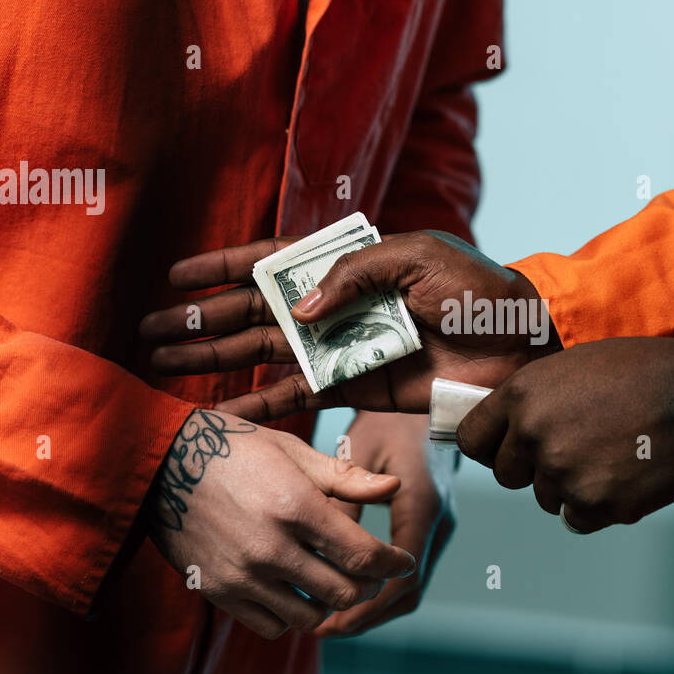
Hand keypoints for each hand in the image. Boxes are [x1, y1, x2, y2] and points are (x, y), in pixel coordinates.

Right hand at [138, 230, 558, 420]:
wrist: (521, 348)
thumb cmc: (478, 292)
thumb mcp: (420, 259)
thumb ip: (356, 274)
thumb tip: (298, 307)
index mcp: (351, 266)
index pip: (274, 264)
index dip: (224, 270)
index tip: (176, 279)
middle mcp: (337, 307)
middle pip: (256, 312)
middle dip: (203, 320)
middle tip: (151, 329)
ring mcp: (342, 350)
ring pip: (264, 354)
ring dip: (217, 360)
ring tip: (167, 363)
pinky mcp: (356, 389)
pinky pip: (299, 397)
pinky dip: (262, 406)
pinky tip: (224, 414)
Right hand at [147, 409, 417, 638]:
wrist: (158, 461)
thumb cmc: (234, 447)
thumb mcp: (291, 450)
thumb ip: (345, 478)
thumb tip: (394, 487)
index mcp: (296, 506)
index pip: (363, 556)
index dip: (393, 563)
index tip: (403, 561)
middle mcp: (271, 547)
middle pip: (344, 592)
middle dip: (366, 584)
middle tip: (369, 571)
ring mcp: (242, 574)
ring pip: (310, 617)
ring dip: (327, 602)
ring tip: (328, 579)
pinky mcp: (217, 591)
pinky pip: (270, 626)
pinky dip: (289, 615)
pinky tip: (291, 589)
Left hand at [315, 411, 453, 636]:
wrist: (425, 407)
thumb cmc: (388, 421)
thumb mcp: (360, 448)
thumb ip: (345, 496)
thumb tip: (320, 548)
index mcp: (422, 506)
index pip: (403, 573)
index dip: (369, 604)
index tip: (334, 620)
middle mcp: (436, 524)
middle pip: (408, 593)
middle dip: (367, 617)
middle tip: (324, 631)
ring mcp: (435, 530)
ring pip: (410, 590)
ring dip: (372, 611)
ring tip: (329, 623)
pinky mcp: (426, 530)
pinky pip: (407, 575)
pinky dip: (379, 594)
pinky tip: (345, 594)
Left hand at [456, 338, 673, 532]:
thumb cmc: (647, 372)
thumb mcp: (575, 365)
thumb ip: (535, 397)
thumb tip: (510, 429)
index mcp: (523, 393)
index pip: (472, 439)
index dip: (492, 446)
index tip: (508, 449)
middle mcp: (534, 434)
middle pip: (507, 475)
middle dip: (534, 468)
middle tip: (575, 449)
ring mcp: (563, 474)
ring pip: (545, 498)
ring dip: (570, 486)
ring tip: (611, 454)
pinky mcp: (596, 505)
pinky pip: (576, 519)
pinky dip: (597, 507)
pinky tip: (624, 476)